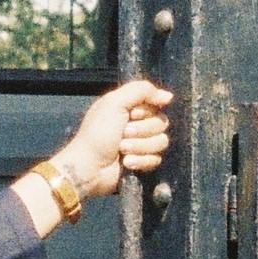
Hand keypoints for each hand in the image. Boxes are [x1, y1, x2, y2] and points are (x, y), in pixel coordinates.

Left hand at [57, 77, 172, 197]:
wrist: (89, 167)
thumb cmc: (97, 134)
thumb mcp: (115, 102)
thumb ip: (141, 90)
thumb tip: (168, 96)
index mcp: (129, 107)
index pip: (156, 104)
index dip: (144, 112)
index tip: (129, 115)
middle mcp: (136, 123)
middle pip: (161, 123)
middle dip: (141, 131)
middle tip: (123, 134)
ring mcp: (140, 143)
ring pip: (161, 142)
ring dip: (140, 146)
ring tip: (122, 150)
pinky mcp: (142, 161)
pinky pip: (156, 158)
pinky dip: (141, 161)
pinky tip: (126, 162)